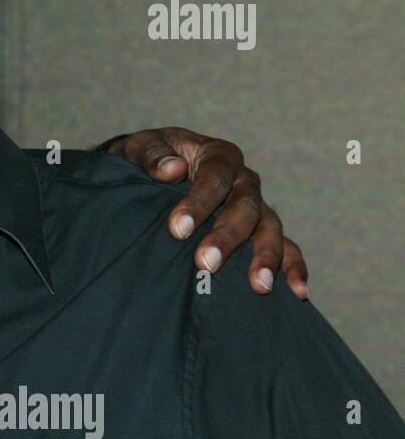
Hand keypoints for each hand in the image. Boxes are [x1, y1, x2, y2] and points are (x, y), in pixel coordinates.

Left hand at [107, 130, 307, 298]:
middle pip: (245, 206)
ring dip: (266, 256)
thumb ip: (152, 155)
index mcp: (219, 156)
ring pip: (269, 228)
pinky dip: (293, 267)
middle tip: (206, 263)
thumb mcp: (141, 147)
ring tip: (259, 286)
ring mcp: (256, 206)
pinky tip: (296, 291)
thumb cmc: (151, 158)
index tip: (178, 230)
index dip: (199, 203)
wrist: (157, 169)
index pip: (215, 178)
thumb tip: (172, 170)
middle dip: (227, 236)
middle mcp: (244, 180)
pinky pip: (286, 246)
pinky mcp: (260, 230)